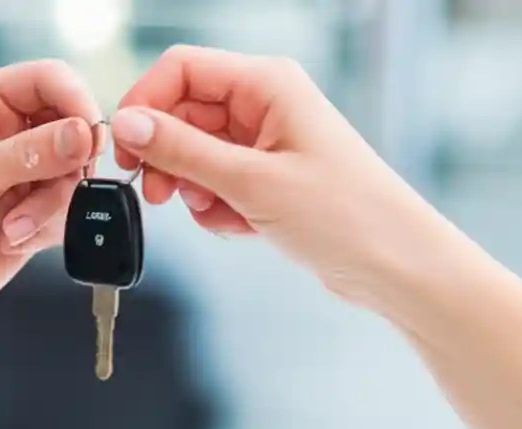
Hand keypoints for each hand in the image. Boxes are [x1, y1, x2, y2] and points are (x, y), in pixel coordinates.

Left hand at [0, 60, 103, 329]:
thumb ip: (28, 155)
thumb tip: (82, 133)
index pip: (50, 80)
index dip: (76, 102)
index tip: (87, 138)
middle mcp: (12, 135)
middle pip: (75, 129)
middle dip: (69, 166)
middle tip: (50, 190)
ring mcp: (26, 176)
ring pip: (76, 178)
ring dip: (50, 207)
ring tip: (11, 228)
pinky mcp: (35, 215)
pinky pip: (68, 215)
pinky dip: (46, 230)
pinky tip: (9, 239)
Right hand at [111, 45, 462, 309]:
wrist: (396, 265)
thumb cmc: (345, 215)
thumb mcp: (250, 183)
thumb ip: (182, 152)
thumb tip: (127, 125)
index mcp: (268, 83)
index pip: (181, 70)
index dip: (145, 105)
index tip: (125, 150)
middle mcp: (267, 104)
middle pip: (183, 113)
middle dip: (167, 157)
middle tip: (159, 195)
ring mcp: (269, 143)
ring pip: (197, 153)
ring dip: (194, 189)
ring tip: (219, 215)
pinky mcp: (271, 179)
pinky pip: (218, 182)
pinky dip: (218, 207)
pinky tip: (241, 227)